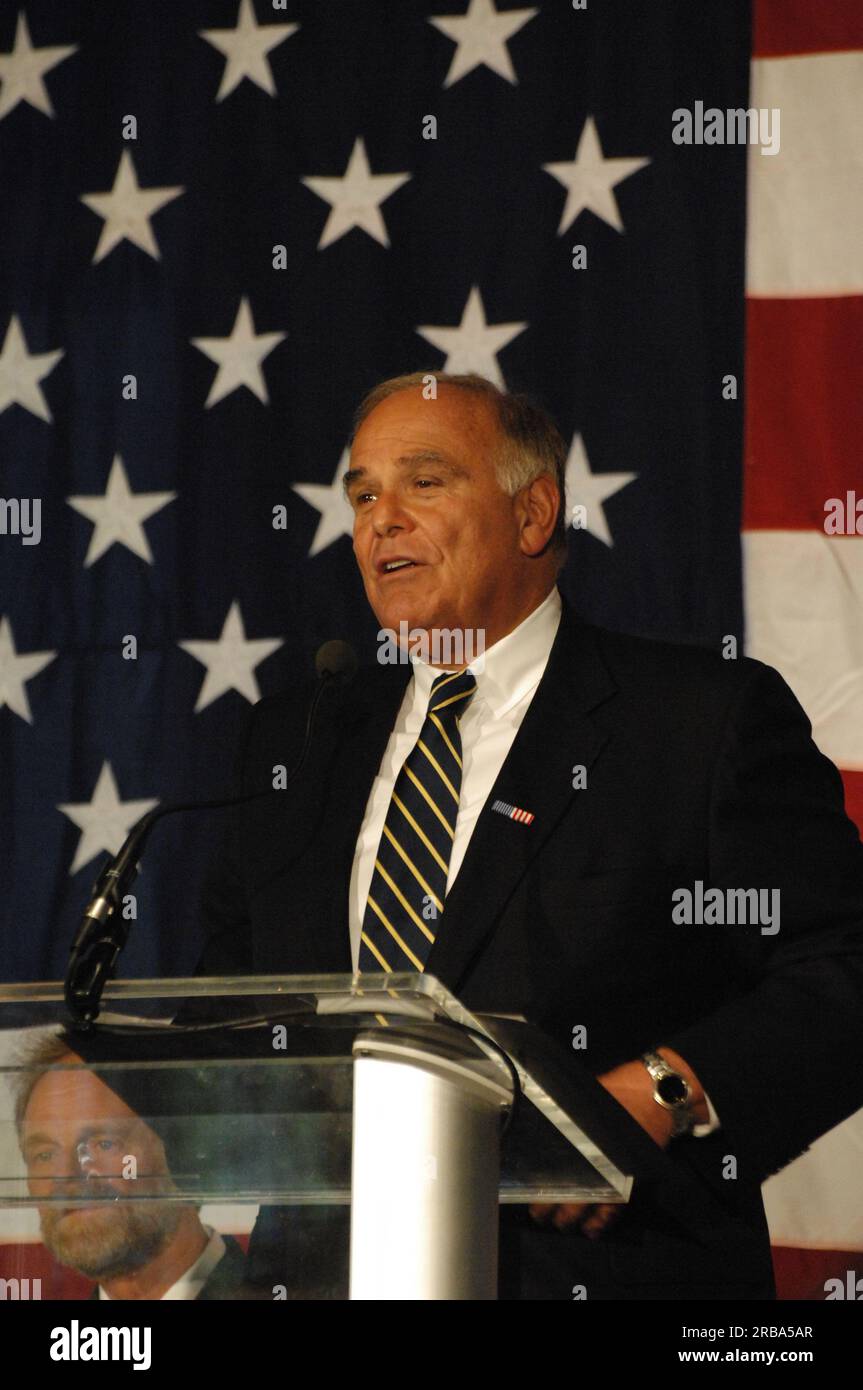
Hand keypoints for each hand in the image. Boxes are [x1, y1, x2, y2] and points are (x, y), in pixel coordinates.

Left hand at [528, 1048, 706, 1232]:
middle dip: (551, 1205)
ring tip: (562, 1225)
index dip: (539, 1181)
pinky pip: (616, 1206)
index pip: (554, 1165)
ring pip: (589, 1204)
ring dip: (574, 1217)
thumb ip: (566, 1111)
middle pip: (569, 1188)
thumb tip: (538, 1114)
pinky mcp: (632, 1178)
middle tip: (539, 1215)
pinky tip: (593, 1230)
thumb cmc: (617, 1090)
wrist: (655, 1093)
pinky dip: (604, 1220)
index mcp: (579, 1135)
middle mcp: (595, 1157)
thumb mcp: (585, 1096)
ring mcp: (615, 1171)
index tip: (526, 1192)